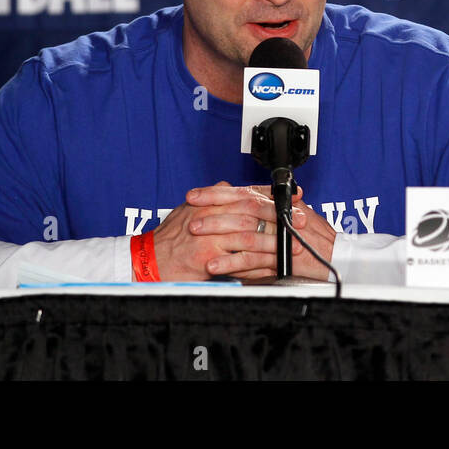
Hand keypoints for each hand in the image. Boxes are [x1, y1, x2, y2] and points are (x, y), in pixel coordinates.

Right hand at [148, 182, 318, 280]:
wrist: (149, 260)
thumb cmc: (169, 238)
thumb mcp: (188, 209)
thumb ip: (211, 197)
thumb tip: (227, 185)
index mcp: (209, 201)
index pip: (246, 192)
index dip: (272, 194)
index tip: (293, 195)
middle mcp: (210, 213)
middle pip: (252, 209)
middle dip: (279, 214)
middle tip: (299, 219)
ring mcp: (209, 234)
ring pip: (249, 232)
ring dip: (274, 238)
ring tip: (292, 243)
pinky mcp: (208, 255)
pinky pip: (239, 258)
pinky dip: (258, 262)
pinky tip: (272, 264)